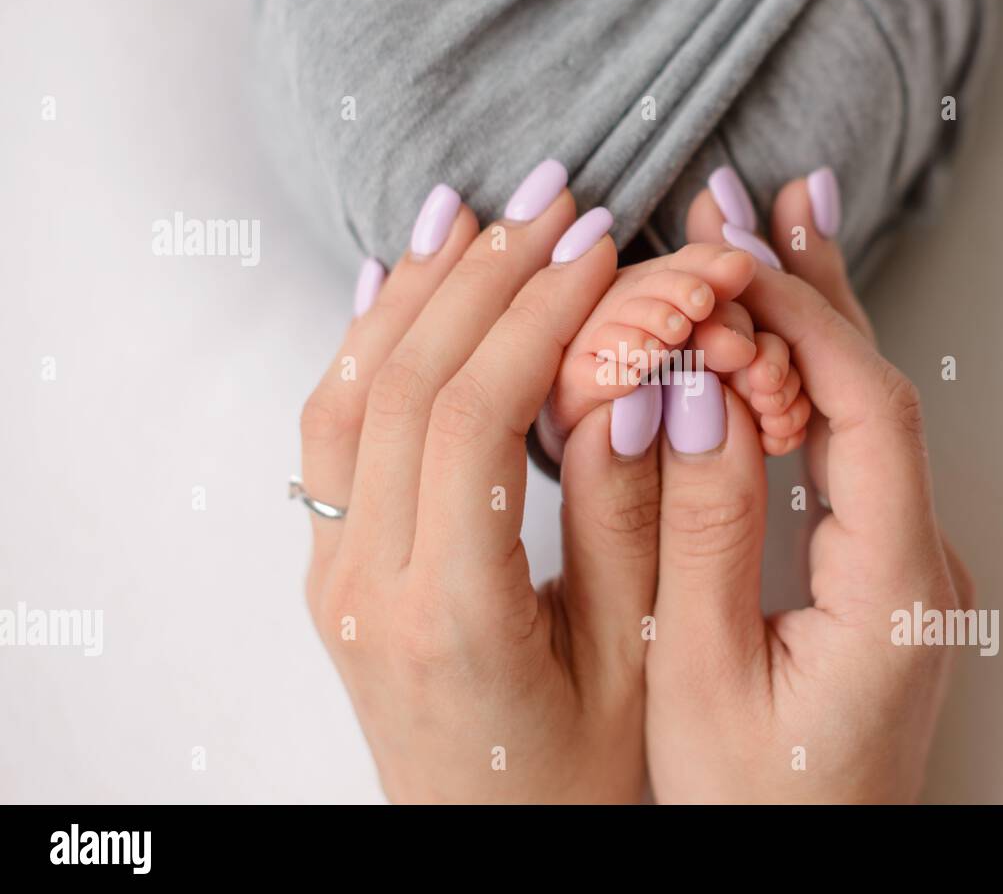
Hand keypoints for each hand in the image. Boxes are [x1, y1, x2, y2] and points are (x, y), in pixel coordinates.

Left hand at [298, 167, 659, 802]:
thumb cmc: (575, 779)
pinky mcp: (331, 565)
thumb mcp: (633, 662)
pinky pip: (330, 434)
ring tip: (475, 212)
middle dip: (484, 276)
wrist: (486, 847)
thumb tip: (646, 381)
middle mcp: (366, 588)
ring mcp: (333, 575)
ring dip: (414, 291)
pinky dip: (363, 344)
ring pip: (351, 394)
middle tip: (554, 200)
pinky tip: (394, 285)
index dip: (536, 316)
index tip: (598, 248)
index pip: (474, 418)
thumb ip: (632, 518)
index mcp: (451, 617)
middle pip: (405, 386)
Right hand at [645, 170, 972, 801]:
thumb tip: (690, 397)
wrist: (808, 869)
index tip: (730, 260)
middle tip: (751, 197)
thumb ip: (702, 532)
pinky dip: (808, 379)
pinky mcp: (884, 567)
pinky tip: (776, 333)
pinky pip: (850, 451)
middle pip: (876, 393)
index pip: (865, 414)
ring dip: (812, 320)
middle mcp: (922, 562)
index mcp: (895, 588)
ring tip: (771, 225)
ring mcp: (909, 562)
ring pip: (865, 415)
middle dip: (811, 290)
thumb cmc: (754, 801)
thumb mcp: (699, 676)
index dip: (802, 322)